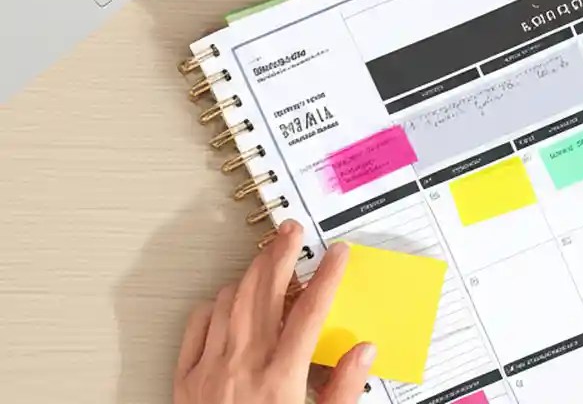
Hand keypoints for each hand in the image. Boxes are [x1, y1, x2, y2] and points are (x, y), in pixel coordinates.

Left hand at [174, 221, 374, 403]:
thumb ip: (342, 389)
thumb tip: (363, 351)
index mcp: (280, 379)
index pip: (310, 311)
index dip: (327, 276)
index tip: (337, 254)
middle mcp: (242, 367)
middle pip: (263, 293)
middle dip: (279, 255)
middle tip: (290, 231)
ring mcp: (209, 371)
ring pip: (228, 303)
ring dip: (248, 274)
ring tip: (265, 258)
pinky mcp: (184, 381)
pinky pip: (197, 327)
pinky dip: (213, 305)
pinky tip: (226, 300)